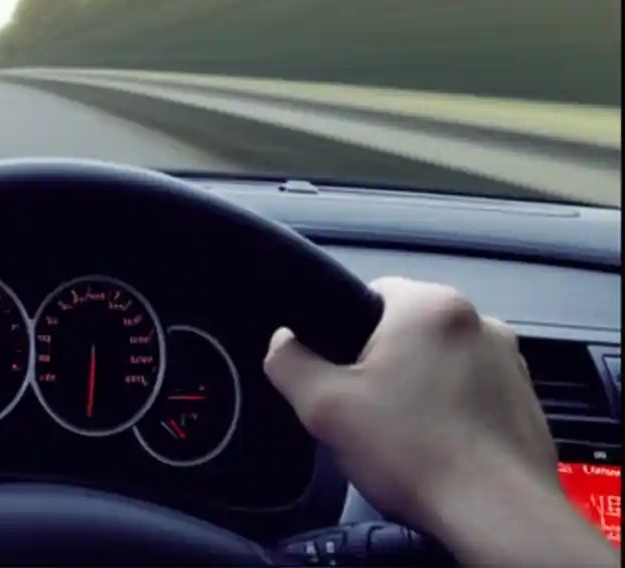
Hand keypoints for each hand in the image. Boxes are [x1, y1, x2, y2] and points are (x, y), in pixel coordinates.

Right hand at [264, 276, 615, 566]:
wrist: (498, 516)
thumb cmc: (414, 453)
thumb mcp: (325, 408)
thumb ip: (289, 363)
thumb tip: (282, 341)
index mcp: (430, 306)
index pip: (372, 292)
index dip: (345, 331)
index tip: (341, 374)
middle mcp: (479, 319)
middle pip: (408, 330)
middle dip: (384, 362)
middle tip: (366, 410)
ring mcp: (511, 359)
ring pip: (441, 361)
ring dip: (421, 385)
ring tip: (406, 435)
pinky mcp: (527, 397)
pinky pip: (473, 390)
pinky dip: (454, 410)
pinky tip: (440, 448)